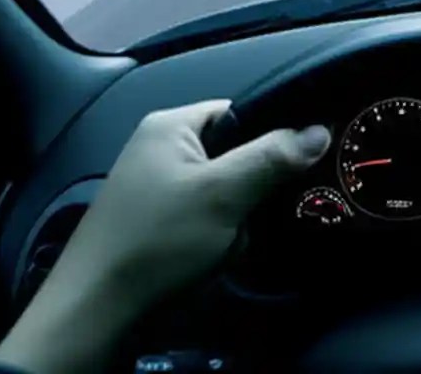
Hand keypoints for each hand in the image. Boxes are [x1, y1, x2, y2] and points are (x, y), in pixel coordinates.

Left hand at [0, 100, 330, 373]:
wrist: (98, 308)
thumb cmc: (158, 239)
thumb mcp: (222, 195)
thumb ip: (272, 158)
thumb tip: (322, 129)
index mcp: (172, 125)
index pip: (241, 111)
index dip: (273, 135)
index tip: (298, 165)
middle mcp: (164, 148)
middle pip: (238, 155)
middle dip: (252, 191)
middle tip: (251, 214)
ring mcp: (160, 187)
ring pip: (229, 193)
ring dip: (237, 223)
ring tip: (226, 244)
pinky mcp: (161, 221)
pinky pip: (210, 218)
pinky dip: (219, 240)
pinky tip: (212, 258)